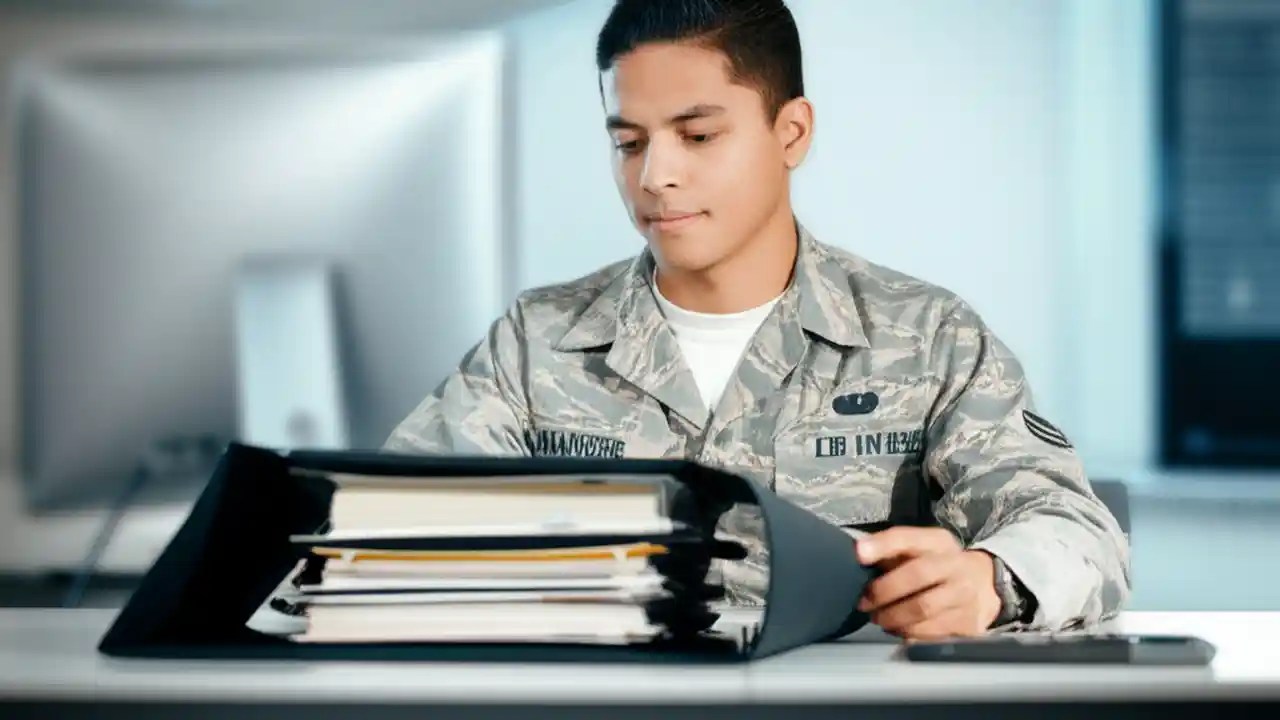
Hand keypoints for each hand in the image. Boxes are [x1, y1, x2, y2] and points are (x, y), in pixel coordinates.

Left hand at [854, 526, 1001, 639]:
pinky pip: (931, 634)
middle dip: (884, 592)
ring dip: (893, 618)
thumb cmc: (938, 564)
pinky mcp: (969, 624)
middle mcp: (956, 566)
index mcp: (938, 542)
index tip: (858, 555)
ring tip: (880, 619)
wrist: (984, 583)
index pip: (907, 538)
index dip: (882, 546)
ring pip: (923, 610)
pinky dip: (908, 634)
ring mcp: (966, 596)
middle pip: (916, 576)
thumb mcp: (918, 548)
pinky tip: (898, 630)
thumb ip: (889, 549)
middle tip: (865, 604)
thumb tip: (857, 554)